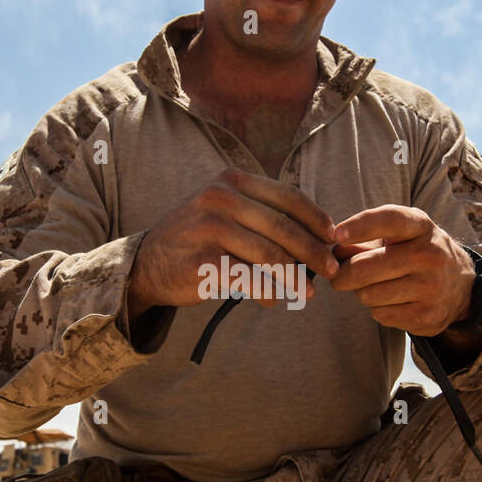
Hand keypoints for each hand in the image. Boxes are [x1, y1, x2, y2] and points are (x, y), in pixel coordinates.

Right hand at [127, 168, 339, 319]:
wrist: (147, 264)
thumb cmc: (197, 239)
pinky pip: (248, 279)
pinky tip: (275, 300)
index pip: (287, 197)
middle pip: (283, 227)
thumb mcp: (224, 210)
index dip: (316, 218)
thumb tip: (317, 236)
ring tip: (309, 292)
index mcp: (231, 180)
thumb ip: (261, 214)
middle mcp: (220, 198)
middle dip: (313, 252)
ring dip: (295, 277)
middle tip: (331, 270)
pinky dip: (268, 292)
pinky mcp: (202, 261)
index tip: (333, 237)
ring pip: (269, 255)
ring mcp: (209, 228)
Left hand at [328, 205, 473, 336]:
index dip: (360, 226)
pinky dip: (377, 309)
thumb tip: (336, 252)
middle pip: (365, 268)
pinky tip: (392, 301)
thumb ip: (365, 239)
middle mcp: (430, 255)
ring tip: (376, 286)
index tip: (337, 235)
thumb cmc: (416, 252)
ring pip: (368, 294)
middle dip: (342, 274)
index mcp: (421, 226)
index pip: (389, 220)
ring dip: (362, 292)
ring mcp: (431, 287)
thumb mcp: (399, 236)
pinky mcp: (427, 316)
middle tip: (337, 276)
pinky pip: (380, 315)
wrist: (461, 285)